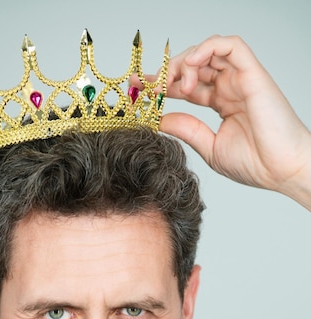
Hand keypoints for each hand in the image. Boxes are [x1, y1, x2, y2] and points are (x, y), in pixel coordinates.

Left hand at [137, 35, 310, 208]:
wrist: (281, 170)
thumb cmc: (255, 163)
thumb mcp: (209, 147)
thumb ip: (186, 129)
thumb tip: (159, 118)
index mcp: (221, 103)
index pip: (186, 85)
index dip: (162, 84)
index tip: (139, 88)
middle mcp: (230, 87)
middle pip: (193, 66)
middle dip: (167, 72)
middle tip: (149, 85)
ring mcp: (241, 79)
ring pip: (208, 52)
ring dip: (185, 62)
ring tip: (175, 84)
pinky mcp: (253, 74)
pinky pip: (230, 46)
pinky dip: (208, 47)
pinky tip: (191, 64)